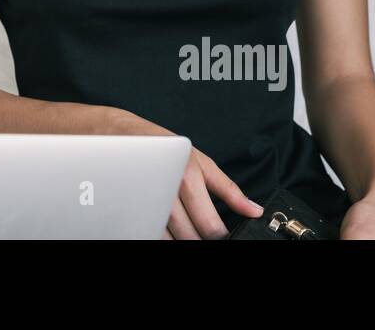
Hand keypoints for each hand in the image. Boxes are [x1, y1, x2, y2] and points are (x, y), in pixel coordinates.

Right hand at [107, 110, 263, 238]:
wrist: (120, 135)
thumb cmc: (162, 145)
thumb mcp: (201, 161)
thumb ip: (229, 190)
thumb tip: (254, 210)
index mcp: (188, 177)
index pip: (211, 227)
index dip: (218, 234)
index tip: (218, 230)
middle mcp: (167, 190)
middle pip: (191, 237)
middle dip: (199, 236)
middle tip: (199, 224)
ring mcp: (146, 202)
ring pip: (171, 240)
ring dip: (179, 237)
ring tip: (182, 221)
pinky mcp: (132, 210)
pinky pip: (151, 234)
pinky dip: (162, 234)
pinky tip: (165, 222)